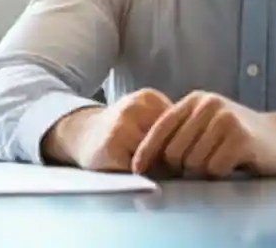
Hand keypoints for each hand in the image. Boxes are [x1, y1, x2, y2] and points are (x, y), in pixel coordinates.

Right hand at [42, 88, 172, 171]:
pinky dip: (141, 176)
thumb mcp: (144, 118)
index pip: (182, 126)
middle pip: (170, 142)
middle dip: (172, 159)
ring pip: (156, 157)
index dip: (185, 144)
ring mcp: (122, 126)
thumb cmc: (120, 131)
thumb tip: (197, 154)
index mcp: (149, 98)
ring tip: (149, 170)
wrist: (78, 134)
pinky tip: (132, 173)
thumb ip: (169, 128)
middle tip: (169, 169)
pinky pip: (138, 169)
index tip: (181, 156)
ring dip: (158, 170)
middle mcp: (135, 108)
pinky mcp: (111, 147)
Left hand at [131, 91, 275, 178]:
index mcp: (194, 100)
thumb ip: (181, 134)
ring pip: (194, 163)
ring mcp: (225, 119)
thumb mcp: (206, 125)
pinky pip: (215, 168)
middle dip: (183, 167)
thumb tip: (148, 160)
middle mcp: (208, 105)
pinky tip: (234, 163)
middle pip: (174, 152)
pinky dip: (221, 173)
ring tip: (221, 160)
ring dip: (204, 171)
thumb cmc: (237, 136)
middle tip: (202, 166)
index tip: (138, 169)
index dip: (147, 151)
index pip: (160, 127)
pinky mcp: (240, 137)